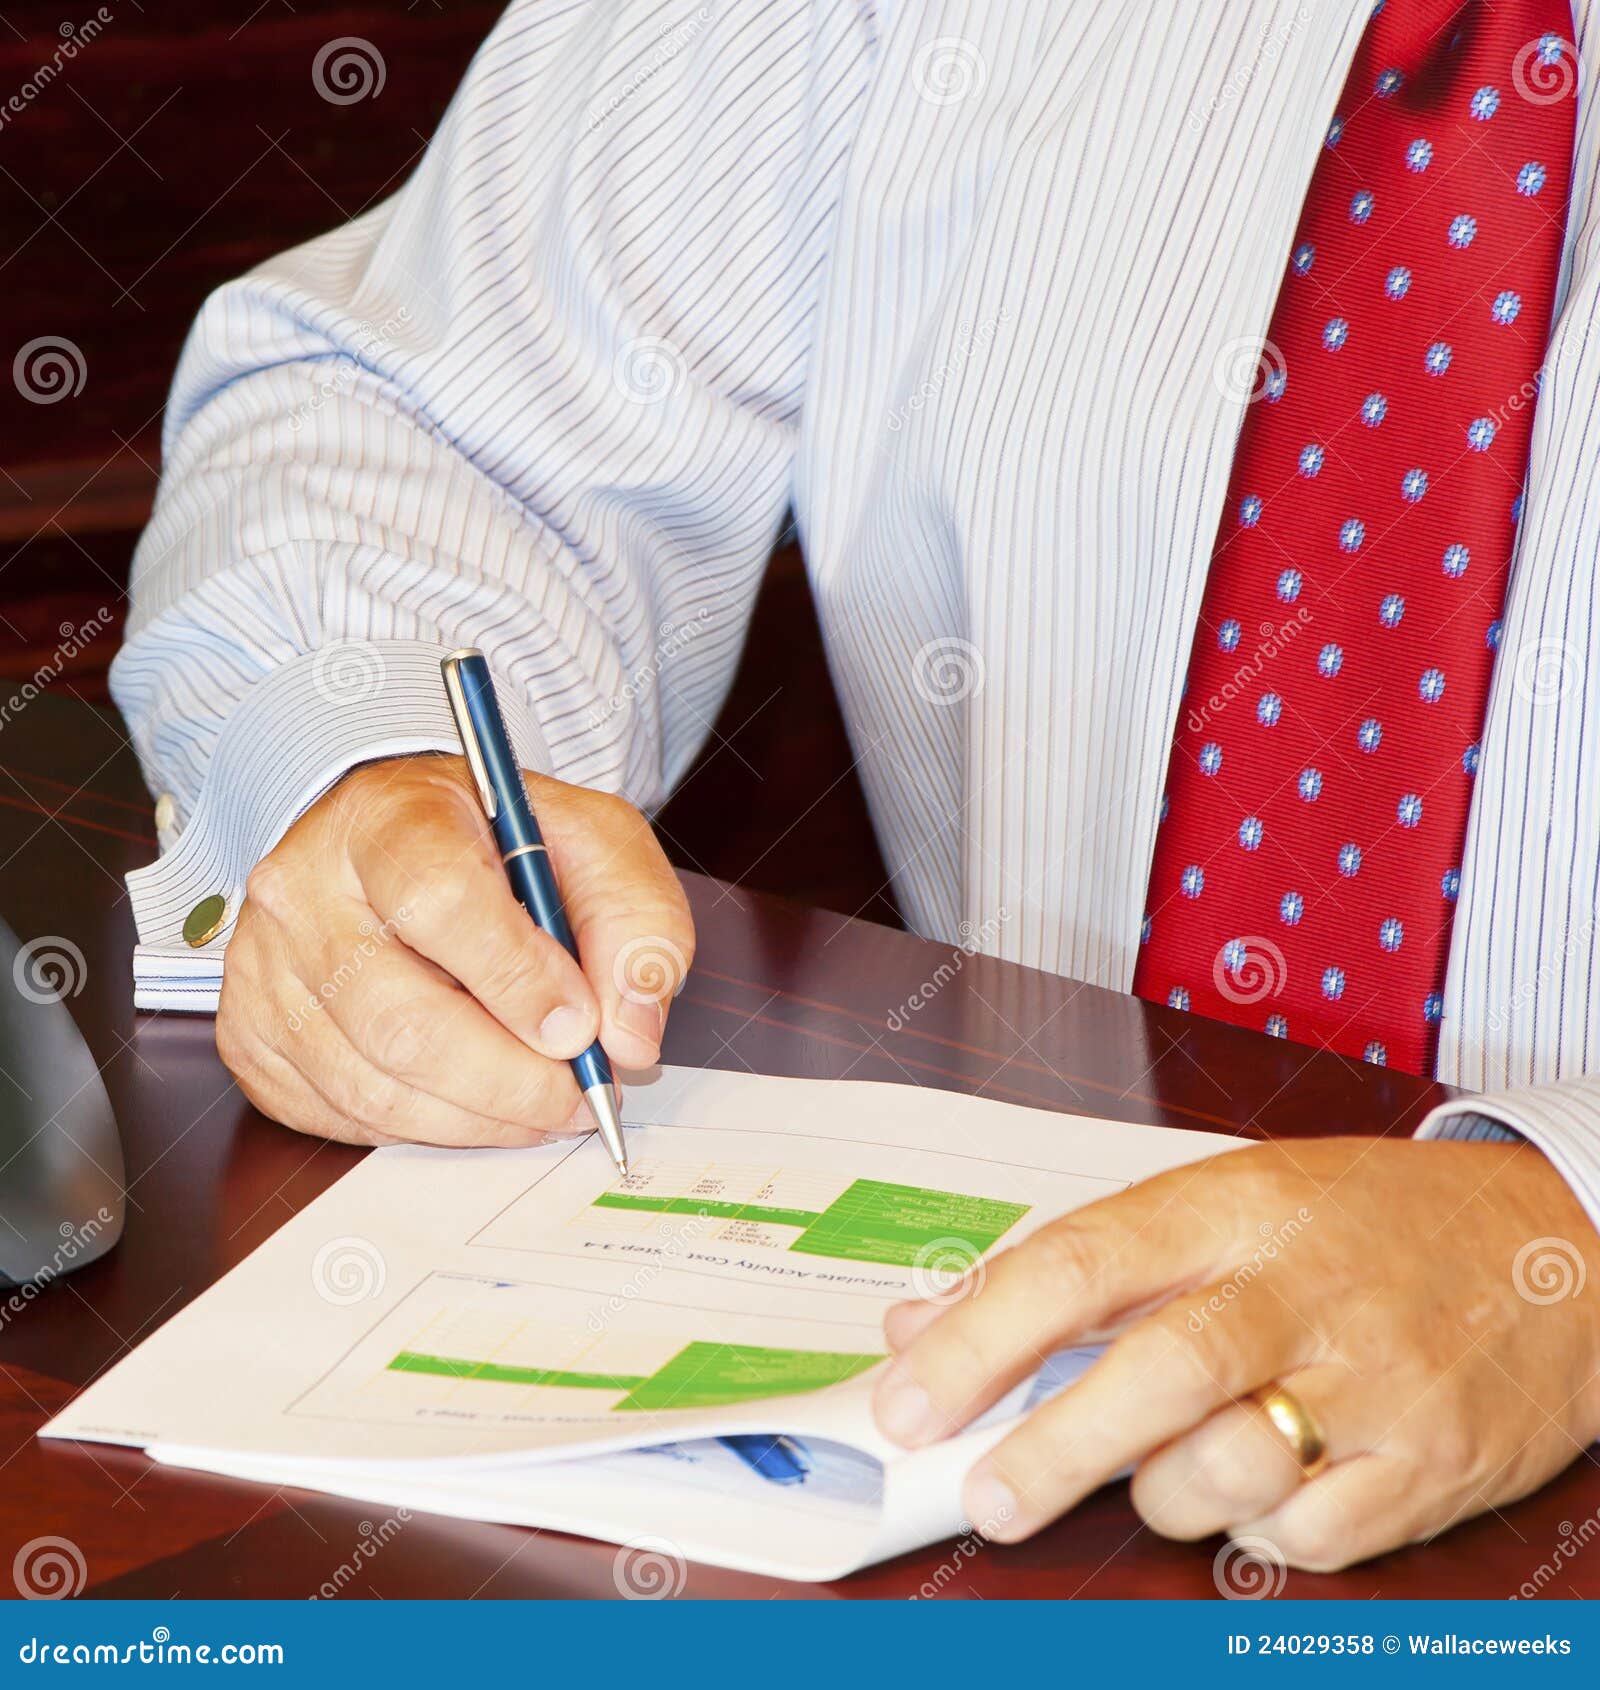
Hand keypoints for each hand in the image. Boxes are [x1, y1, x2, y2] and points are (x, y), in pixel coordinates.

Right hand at [217, 755, 692, 1146]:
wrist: (394, 836)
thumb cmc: (495, 840)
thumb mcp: (591, 841)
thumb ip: (635, 922)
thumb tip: (631, 1038)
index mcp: (386, 818)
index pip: (438, 901)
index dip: (517, 978)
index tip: (579, 1028)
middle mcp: (302, 889)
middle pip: (402, 1019)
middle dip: (510, 1081)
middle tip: (577, 1097)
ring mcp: (264, 968)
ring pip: (372, 1084)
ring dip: (476, 1119)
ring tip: (540, 1107)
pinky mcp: (251, 1035)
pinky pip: (339, 1114)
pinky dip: (422, 1128)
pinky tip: (473, 1103)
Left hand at [871, 1137, 1599, 1570]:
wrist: (1555, 1247)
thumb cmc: (1364, 1221)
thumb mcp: (1224, 1201)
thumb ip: (1078, 1264)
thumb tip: (927, 1325)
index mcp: (1233, 1205)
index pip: (1080, 1263)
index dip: (977, 1338)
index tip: (908, 1399)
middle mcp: (1300, 1289)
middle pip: (1154, 1375)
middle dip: (1050, 1448)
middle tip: (987, 1494)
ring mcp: (1374, 1382)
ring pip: (1220, 1473)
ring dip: (1163, 1491)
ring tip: (1167, 1463)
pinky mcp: (1429, 1467)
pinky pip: (1301, 1540)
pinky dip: (1254, 1530)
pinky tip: (1262, 1484)